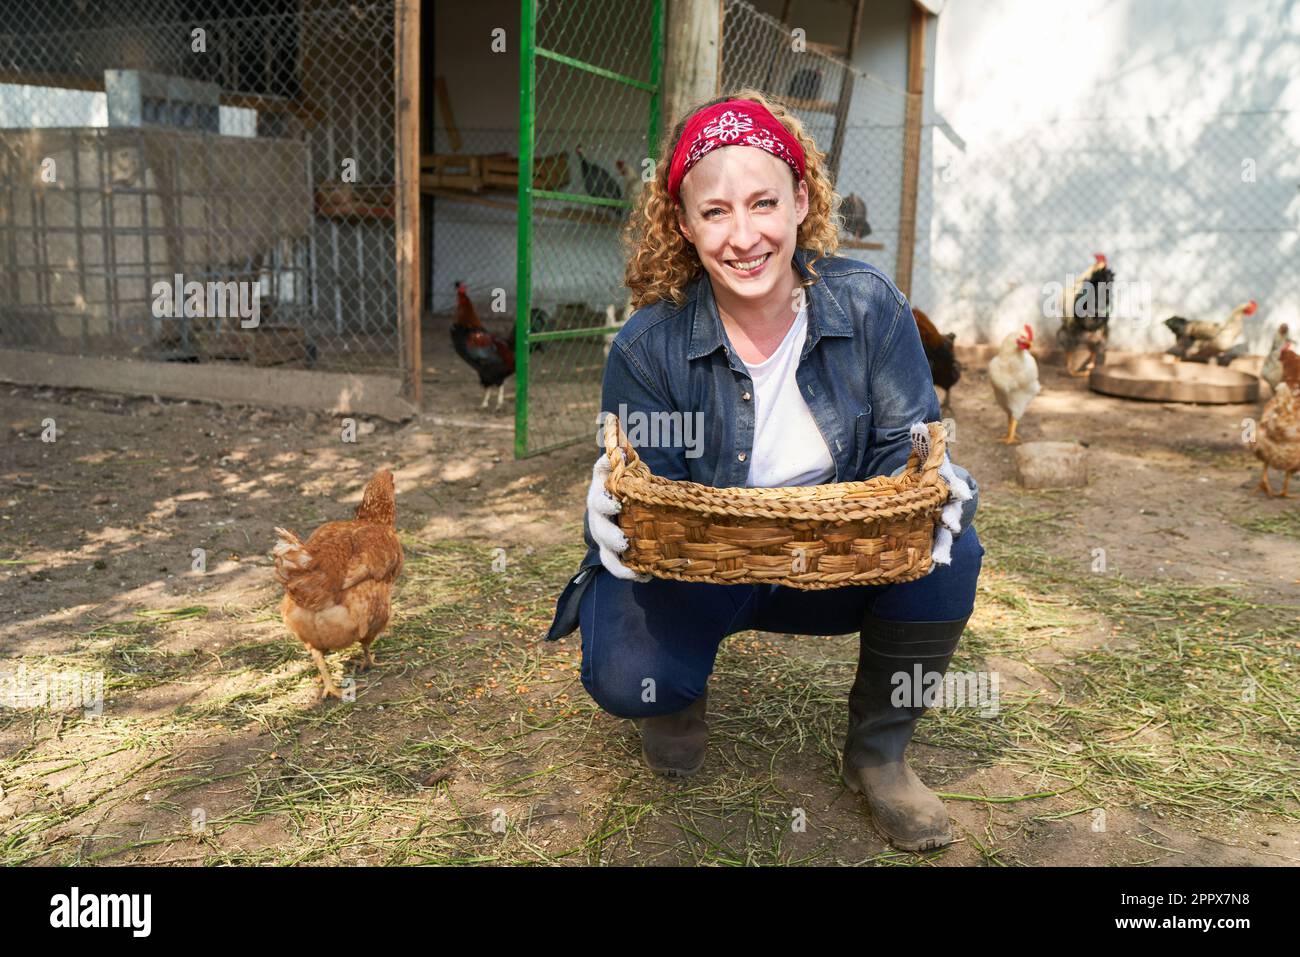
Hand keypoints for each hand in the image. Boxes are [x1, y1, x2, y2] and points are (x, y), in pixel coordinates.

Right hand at [587, 454, 650, 581]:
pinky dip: (629, 573)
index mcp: (601, 492)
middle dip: (610, 536)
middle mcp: (599, 515)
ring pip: (605, 552)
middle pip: (599, 528)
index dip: (605, 502)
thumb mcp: (625, 467)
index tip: (616, 506)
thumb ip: (622, 458)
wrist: (624, 499)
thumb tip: (618, 445)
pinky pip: (616, 566)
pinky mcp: (612, 552)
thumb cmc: (626, 481)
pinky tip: (646, 576)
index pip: (599, 497)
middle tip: (623, 542)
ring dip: (618, 563)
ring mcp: (604, 536)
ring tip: (634, 571)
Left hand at [894, 423, 975, 566]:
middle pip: (954, 514)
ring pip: (946, 536)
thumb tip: (922, 426)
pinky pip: (935, 549)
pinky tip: (932, 566)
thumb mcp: (927, 461)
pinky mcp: (933, 538)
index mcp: (947, 487)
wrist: (930, 497)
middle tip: (951, 526)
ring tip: (941, 558)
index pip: (956, 488)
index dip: (959, 490)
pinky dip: (935, 557)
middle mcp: (949, 507)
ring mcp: (942, 524)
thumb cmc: (927, 476)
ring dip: (944, 545)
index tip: (961, 493)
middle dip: (952, 520)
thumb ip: (926, 445)